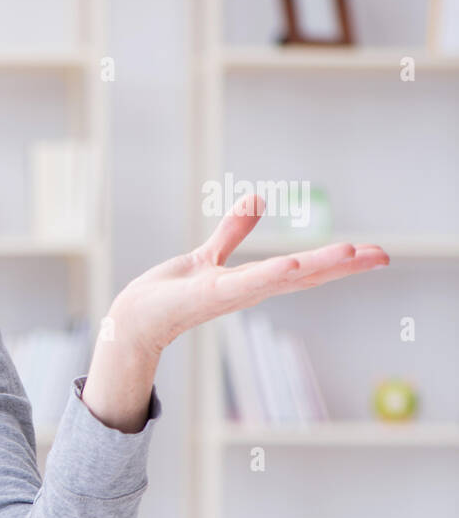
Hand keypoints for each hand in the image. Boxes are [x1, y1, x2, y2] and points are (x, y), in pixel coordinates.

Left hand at [111, 194, 389, 356]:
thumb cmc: (170, 293)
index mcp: (253, 281)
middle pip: (304, 275)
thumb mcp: (207, 256)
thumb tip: (255, 200)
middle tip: (382, 256)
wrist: (135, 318)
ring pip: (280, 278)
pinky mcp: (207, 295)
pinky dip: (267, 275)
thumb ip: (232, 231)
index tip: (376, 253)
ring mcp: (230, 295)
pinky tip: (291, 266)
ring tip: (349, 253)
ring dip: (314, 266)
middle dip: (343, 266)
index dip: (339, 262)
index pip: (305, 269)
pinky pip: (242, 283)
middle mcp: (249, 290)